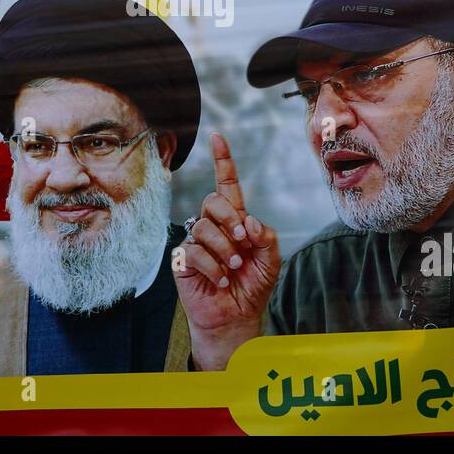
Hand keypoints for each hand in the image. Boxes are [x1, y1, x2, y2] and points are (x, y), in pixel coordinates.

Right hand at [174, 132, 280, 370]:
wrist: (236, 317)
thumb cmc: (251, 286)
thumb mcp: (270, 260)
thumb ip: (265, 236)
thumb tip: (248, 220)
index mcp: (234, 220)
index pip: (226, 184)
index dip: (222, 161)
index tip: (218, 137)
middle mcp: (212, 226)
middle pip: (213, 201)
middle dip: (230, 220)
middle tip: (242, 243)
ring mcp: (195, 241)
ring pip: (204, 227)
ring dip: (224, 250)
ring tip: (233, 269)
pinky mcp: (183, 259)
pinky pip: (193, 251)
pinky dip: (211, 267)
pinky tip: (219, 280)